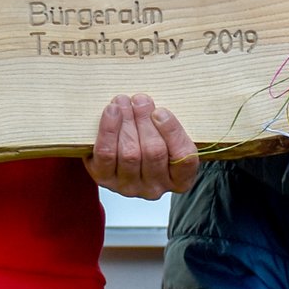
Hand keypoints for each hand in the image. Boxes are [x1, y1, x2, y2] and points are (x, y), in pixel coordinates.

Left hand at [85, 94, 199, 198]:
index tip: (160, 111)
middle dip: (145, 120)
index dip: (172, 132)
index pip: (184, 158)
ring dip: (126, 122)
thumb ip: (166, 123)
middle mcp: (155, 188)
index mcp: (180, 180)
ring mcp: (129, 186)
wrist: (119, 153)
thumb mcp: (167, 135)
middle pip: (154, 152)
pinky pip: (107, 155)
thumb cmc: (149, 141)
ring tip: (124, 102)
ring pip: (130, 153)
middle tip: (140, 100)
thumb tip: (150, 103)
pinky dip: (108, 130)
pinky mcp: (105, 179)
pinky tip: (112, 111)